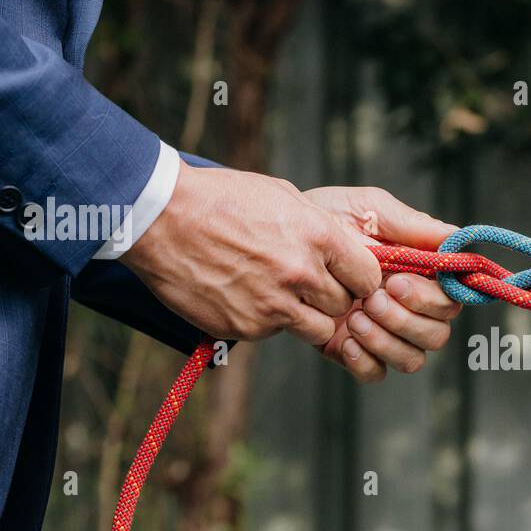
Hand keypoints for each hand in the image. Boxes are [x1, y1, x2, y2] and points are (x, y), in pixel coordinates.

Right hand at [122, 162, 382, 342]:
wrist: (161, 217)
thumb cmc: (223, 199)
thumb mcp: (284, 198)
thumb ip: (321, 230)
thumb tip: (349, 251)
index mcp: (317, 238)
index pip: (369, 278)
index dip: (360, 279)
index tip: (348, 276)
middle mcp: (301, 275)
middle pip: (343, 306)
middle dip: (332, 298)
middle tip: (309, 284)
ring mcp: (273, 307)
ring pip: (318, 329)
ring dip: (307, 316)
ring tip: (280, 292)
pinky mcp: (245, 328)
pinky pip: (274, 333)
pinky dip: (266, 320)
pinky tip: (244, 293)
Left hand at [300, 186, 462, 382]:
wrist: (278, 241)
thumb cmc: (328, 217)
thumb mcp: (368, 210)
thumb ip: (411, 224)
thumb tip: (454, 236)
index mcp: (419, 275)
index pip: (449, 301)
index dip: (430, 299)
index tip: (398, 283)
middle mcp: (408, 308)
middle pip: (437, 334)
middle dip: (406, 320)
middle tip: (371, 300)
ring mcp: (382, 332)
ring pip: (412, 359)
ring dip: (387, 341)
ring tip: (355, 318)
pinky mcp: (354, 350)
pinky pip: (376, 373)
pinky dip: (365, 362)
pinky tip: (345, 340)